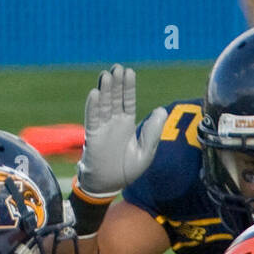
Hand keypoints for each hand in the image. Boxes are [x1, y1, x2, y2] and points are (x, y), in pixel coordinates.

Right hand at [74, 64, 167, 198]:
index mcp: (127, 124)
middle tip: (117, 67)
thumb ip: (152, 133)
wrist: (108, 185)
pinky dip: (93, 107)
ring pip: (103, 105)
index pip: (128, 101)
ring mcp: (102, 128)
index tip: (129, 72)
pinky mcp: (92, 136)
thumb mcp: (145, 153)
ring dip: (105, 90)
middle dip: (116, 84)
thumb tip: (161, 110)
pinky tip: (95, 94)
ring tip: (107, 75)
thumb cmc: (127, 170)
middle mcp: (114, 123)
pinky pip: (92, 118)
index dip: (128, 87)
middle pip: (115, 98)